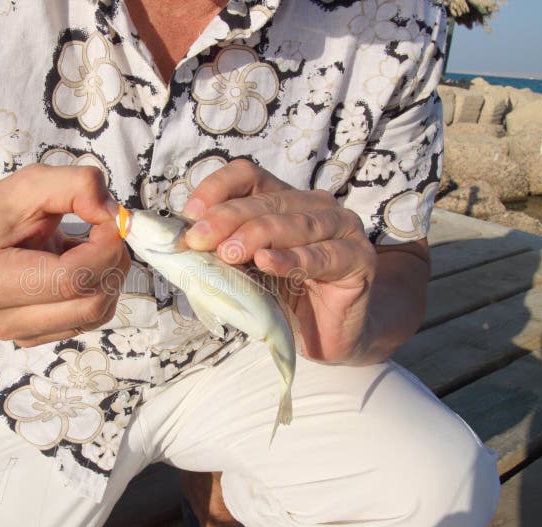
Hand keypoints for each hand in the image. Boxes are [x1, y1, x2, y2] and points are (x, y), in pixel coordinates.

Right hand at [0, 164, 129, 346]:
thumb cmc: (1, 213)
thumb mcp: (33, 183)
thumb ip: (77, 185)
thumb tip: (112, 215)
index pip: (71, 279)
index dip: (105, 250)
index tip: (110, 222)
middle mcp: (3, 318)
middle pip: (90, 303)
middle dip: (114, 262)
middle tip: (109, 232)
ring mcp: (22, 335)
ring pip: (98, 314)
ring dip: (112, 276)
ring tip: (94, 247)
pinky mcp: (41, 338)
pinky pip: (94, 320)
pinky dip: (102, 290)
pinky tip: (84, 267)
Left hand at [182, 159, 377, 363]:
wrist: (328, 336)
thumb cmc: (283, 298)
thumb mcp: (245, 270)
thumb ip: (222, 251)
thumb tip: (181, 243)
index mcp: (283, 199)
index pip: (248, 175)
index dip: (218, 188)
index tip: (190, 215)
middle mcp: (314, 205)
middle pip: (268, 201)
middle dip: (228, 219)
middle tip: (199, 241)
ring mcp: (342, 228)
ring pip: (297, 222)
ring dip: (258, 235)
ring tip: (229, 253)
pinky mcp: (360, 258)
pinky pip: (326, 255)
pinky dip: (294, 259)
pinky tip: (269, 263)